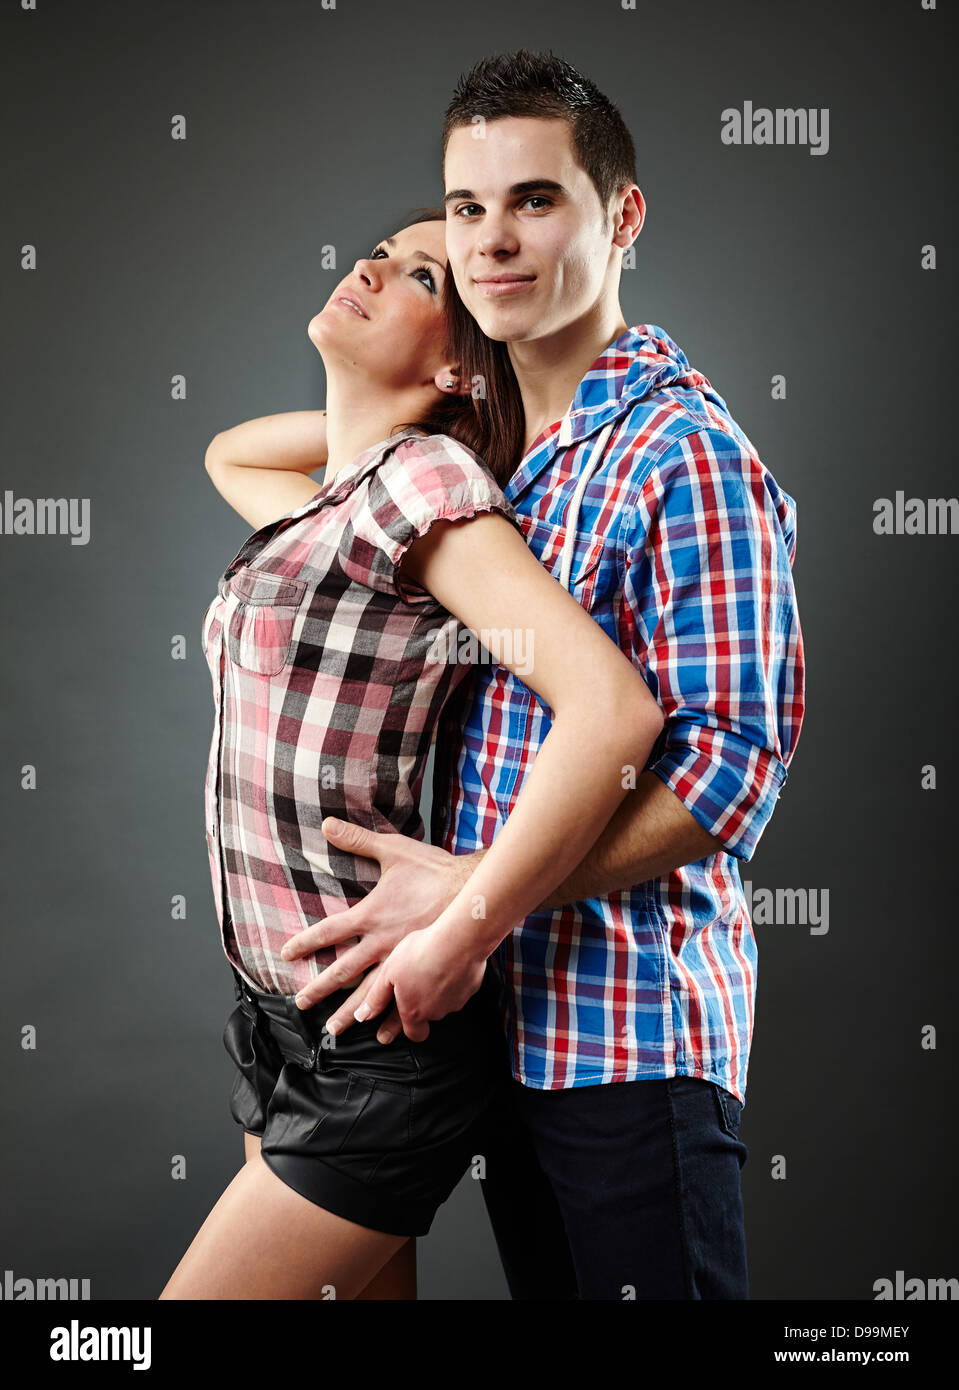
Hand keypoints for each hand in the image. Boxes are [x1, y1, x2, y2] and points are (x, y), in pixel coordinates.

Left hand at [284, 817, 483, 1032]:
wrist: (471, 894)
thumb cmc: (433, 871)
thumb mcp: (393, 850)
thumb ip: (358, 840)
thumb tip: (328, 824)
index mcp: (370, 915)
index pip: (328, 931)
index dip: (305, 943)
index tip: (287, 954)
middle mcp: (381, 943)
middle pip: (342, 972)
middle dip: (319, 989)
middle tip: (300, 1003)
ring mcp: (402, 959)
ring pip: (369, 993)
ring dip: (350, 1013)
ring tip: (334, 1029)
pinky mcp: (423, 968)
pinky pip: (402, 998)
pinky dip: (389, 1016)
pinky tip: (382, 1032)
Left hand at [341, 924, 487, 1043]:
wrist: (458, 940)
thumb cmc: (421, 954)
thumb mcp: (389, 973)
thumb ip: (376, 997)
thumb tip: (361, 1016)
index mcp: (414, 1011)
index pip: (413, 1034)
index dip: (405, 1029)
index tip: (398, 1024)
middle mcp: (436, 1011)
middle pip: (428, 1016)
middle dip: (422, 1004)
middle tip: (416, 985)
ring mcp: (456, 1000)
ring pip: (444, 1001)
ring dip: (437, 989)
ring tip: (429, 966)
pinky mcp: (471, 986)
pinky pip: (459, 987)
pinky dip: (452, 979)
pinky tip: (446, 962)